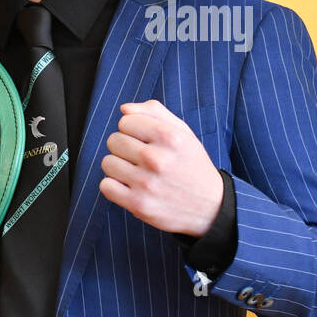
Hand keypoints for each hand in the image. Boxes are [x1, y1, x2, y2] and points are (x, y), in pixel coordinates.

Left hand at [99, 99, 222, 237]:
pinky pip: (105, 186)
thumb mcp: (183, 133)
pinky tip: (130, 186)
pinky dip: (114, 186)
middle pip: (113, 140)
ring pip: (108, 163)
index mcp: (170, 137)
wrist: (211, 207)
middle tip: (142, 158)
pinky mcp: (138, 204)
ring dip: (119, 167)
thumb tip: (124, 109)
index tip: (145, 140)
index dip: (133, 130)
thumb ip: (155, 113)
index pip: (125, 121)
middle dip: (124, 147)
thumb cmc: (192, 166)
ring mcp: (146, 183)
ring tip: (137, 172)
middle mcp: (157, 159)